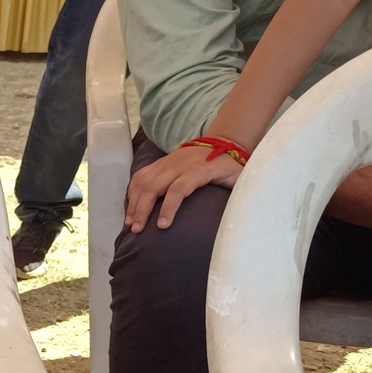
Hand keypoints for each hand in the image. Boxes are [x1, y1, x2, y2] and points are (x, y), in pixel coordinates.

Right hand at [125, 144, 243, 232]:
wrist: (221, 142)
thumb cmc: (231, 166)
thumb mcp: (240, 178)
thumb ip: (239, 194)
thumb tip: (241, 216)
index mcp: (199, 170)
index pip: (178, 189)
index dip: (169, 208)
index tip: (162, 227)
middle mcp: (178, 165)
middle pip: (153, 186)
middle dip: (142, 209)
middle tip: (137, 230)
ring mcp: (166, 163)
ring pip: (143, 181)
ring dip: (134, 203)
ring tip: (130, 222)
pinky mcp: (159, 163)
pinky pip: (140, 176)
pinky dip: (133, 192)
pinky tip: (131, 207)